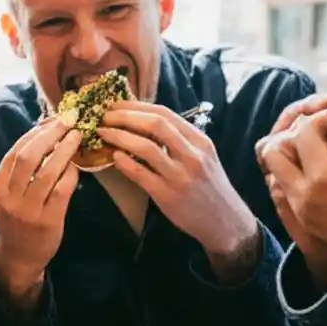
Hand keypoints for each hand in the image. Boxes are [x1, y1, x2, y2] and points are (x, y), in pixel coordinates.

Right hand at [0, 120, 81, 303]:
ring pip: (47, 171)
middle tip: (69, 121)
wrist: (18, 255)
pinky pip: (61, 189)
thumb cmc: (16, 217)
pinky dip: (70, 173)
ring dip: (64, 150)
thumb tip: (46, 131)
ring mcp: (27, 210)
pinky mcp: (47, 220)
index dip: (36, 132)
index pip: (16, 151)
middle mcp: (9, 197)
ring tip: (77, 137)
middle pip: (28, 156)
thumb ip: (21, 168)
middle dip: (50, 135)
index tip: (53, 119)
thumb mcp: (9, 192)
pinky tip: (76, 165)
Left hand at [98, 101, 258, 279]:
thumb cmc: (208, 186)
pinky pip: (140, 173)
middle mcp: (192, 154)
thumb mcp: (203, 157)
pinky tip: (113, 157)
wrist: (224, 221)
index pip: (165, 113)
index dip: (136, 105)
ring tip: (102, 133)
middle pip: (155, 124)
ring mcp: (180, 175)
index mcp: (200, 140)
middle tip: (104, 115)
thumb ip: (180, 140)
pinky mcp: (168, 195)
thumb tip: (144, 121)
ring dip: (119, 136)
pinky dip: (123, 162)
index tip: (116, 104)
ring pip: (145, 147)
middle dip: (124, 116)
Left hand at [258, 99, 326, 269]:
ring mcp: (302, 212)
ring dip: (299, 151)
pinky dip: (302, 170)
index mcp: (323, 179)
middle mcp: (302, 196)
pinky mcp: (308, 223)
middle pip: (275, 150)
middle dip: (303, 131)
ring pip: (277, 171)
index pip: (307, 130)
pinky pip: (287, 188)